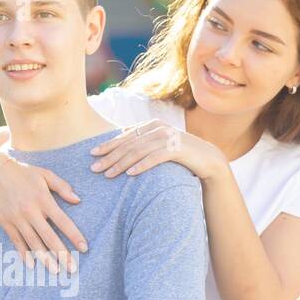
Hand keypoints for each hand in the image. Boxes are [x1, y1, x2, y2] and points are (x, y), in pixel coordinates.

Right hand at [0, 151, 87, 274]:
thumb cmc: (23, 173)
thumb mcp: (45, 174)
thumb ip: (62, 187)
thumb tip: (78, 200)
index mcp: (43, 199)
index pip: (63, 221)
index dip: (74, 235)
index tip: (84, 248)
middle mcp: (31, 211)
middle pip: (49, 237)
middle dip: (62, 254)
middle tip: (72, 269)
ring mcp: (17, 218)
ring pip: (33, 242)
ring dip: (45, 259)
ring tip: (55, 271)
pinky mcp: (5, 222)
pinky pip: (16, 241)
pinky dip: (24, 253)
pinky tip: (31, 264)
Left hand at [88, 119, 226, 180]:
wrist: (207, 159)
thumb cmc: (179, 154)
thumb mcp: (159, 144)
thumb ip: (142, 139)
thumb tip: (121, 134)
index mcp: (151, 125)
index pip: (124, 136)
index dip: (107, 145)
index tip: (92, 154)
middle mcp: (158, 128)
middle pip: (128, 144)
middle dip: (109, 156)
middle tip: (94, 167)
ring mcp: (168, 138)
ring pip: (139, 151)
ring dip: (121, 163)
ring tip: (108, 174)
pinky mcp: (177, 149)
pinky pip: (155, 158)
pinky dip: (142, 166)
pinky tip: (130, 174)